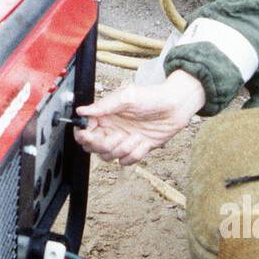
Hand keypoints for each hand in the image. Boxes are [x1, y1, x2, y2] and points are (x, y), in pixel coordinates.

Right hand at [73, 70, 205, 165]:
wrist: (176, 107)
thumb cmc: (152, 97)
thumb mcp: (127, 97)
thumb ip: (103, 105)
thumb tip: (82, 110)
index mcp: (105, 115)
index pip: (84, 130)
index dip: (83, 135)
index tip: (89, 135)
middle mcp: (111, 129)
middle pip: (93, 147)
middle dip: (103, 145)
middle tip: (117, 135)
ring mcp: (122, 140)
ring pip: (108, 156)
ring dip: (122, 149)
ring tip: (136, 136)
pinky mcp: (135, 149)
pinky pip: (126, 161)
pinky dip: (135, 154)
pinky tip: (144, 141)